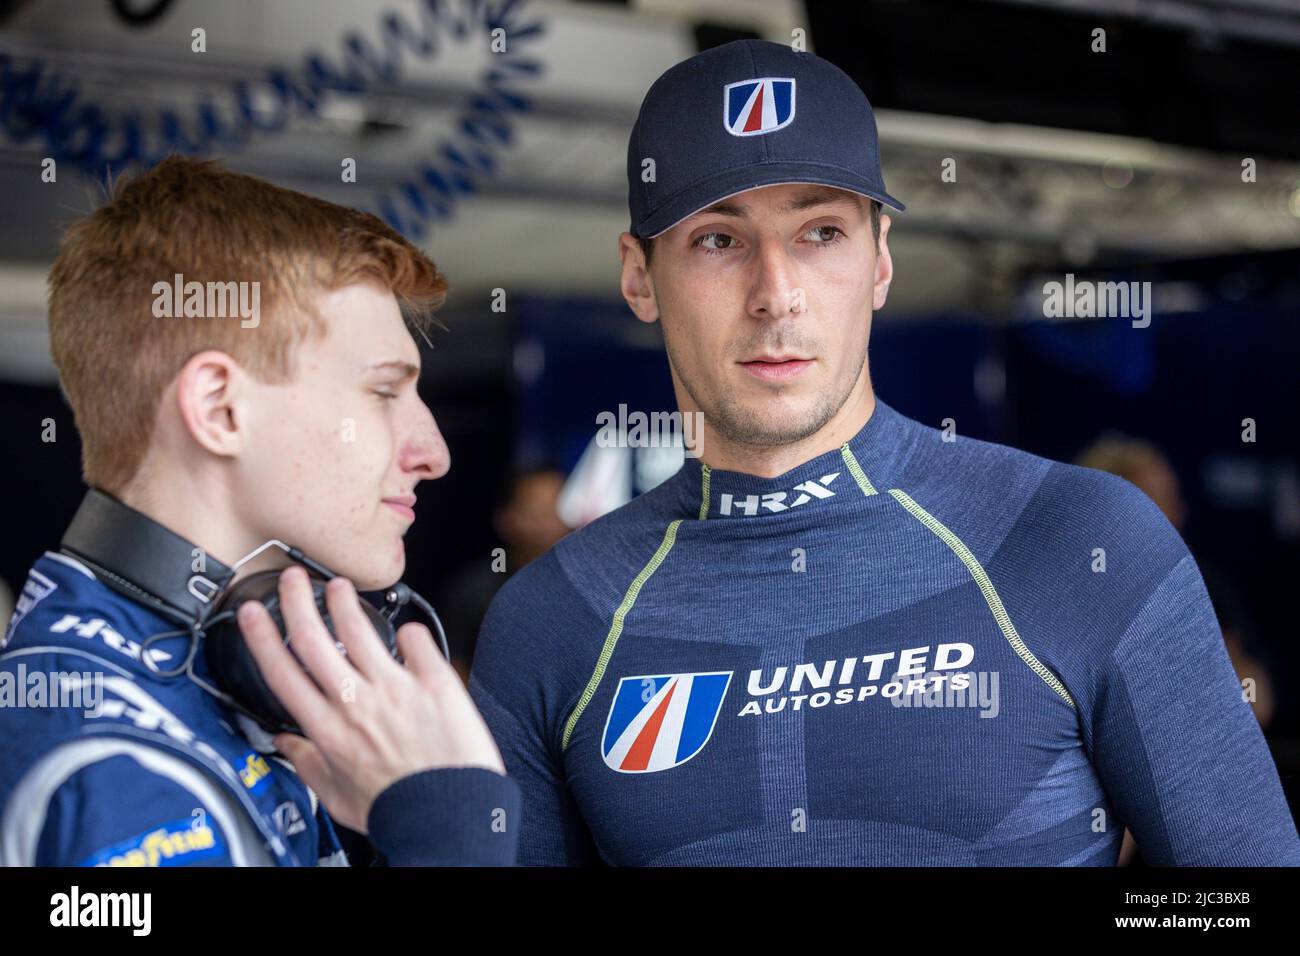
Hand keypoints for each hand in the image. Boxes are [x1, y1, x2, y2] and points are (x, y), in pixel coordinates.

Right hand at [237, 565, 505, 832]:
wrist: (449, 815)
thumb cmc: (399, 810)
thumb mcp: (337, 798)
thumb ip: (308, 766)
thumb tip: (286, 745)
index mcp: (329, 731)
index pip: (283, 673)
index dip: (262, 638)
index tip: (252, 614)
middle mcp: (356, 703)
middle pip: (315, 640)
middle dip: (298, 602)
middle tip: (293, 580)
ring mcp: (396, 689)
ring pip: (361, 632)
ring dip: (346, 603)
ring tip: (339, 586)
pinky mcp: (433, 683)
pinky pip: (415, 641)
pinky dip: (408, 631)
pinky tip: (406, 627)